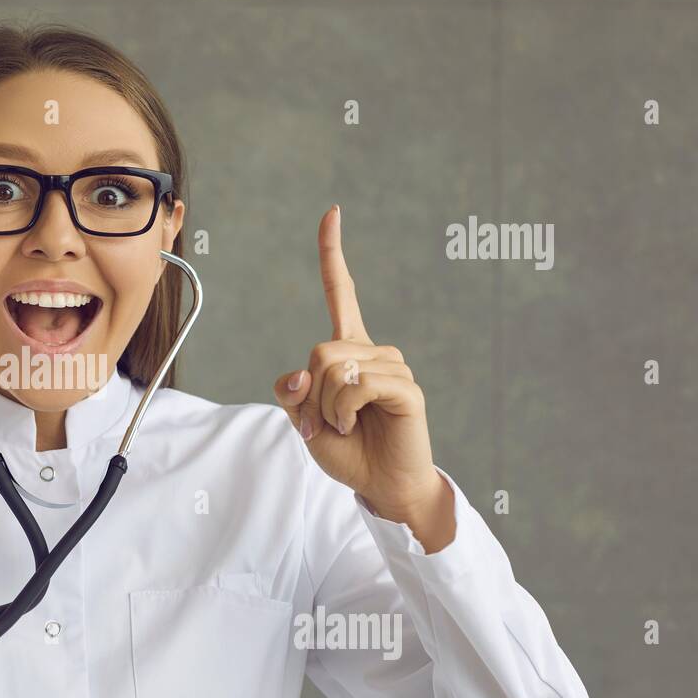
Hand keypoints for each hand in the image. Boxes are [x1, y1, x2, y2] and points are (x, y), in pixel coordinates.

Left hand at [273, 206, 447, 529]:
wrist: (381, 484)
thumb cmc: (346, 451)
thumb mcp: (303, 419)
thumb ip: (293, 391)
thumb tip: (300, 374)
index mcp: (349, 351)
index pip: (343, 293)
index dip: (333, 254)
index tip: (333, 212)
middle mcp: (373, 351)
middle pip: (319, 352)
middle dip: (310, 395)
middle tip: (325, 423)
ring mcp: (392, 366)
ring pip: (334, 370)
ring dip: (326, 408)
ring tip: (346, 426)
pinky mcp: (405, 388)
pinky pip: (356, 386)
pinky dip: (342, 412)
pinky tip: (356, 425)